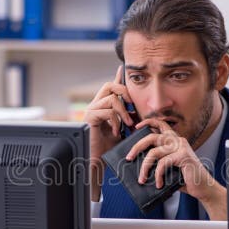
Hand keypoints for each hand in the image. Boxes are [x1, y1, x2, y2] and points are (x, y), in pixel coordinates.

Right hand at [83, 66, 135, 200]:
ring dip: (123, 111)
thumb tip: (139, 114)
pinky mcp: (89, 118)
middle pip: (109, 85)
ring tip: (127, 124)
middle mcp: (95, 105)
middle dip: (124, 92)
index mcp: (103, 106)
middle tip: (132, 105)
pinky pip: (107, 111)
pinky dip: (115, 121)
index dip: (117, 77)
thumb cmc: (109, 147)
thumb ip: (128, 120)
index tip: (122, 68)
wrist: (96, 160)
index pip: (111, 87)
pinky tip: (116, 131)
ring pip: (111, 99)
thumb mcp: (123, 130)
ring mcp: (91, 111)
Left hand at [126, 118, 226, 219]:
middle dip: (137, 147)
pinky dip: (158, 175)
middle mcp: (178, 141)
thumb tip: (138, 164)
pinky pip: (163, 164)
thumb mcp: (169, 167)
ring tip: (142, 179)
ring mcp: (181, 147)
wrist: (203, 188)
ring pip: (153, 153)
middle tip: (129, 158)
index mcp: (175, 141)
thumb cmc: (185, 178)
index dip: (148, 122)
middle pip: (152, 137)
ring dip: (145, 167)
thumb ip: (159, 161)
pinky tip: (159, 184)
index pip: (161, 125)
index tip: (136, 126)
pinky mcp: (183, 156)